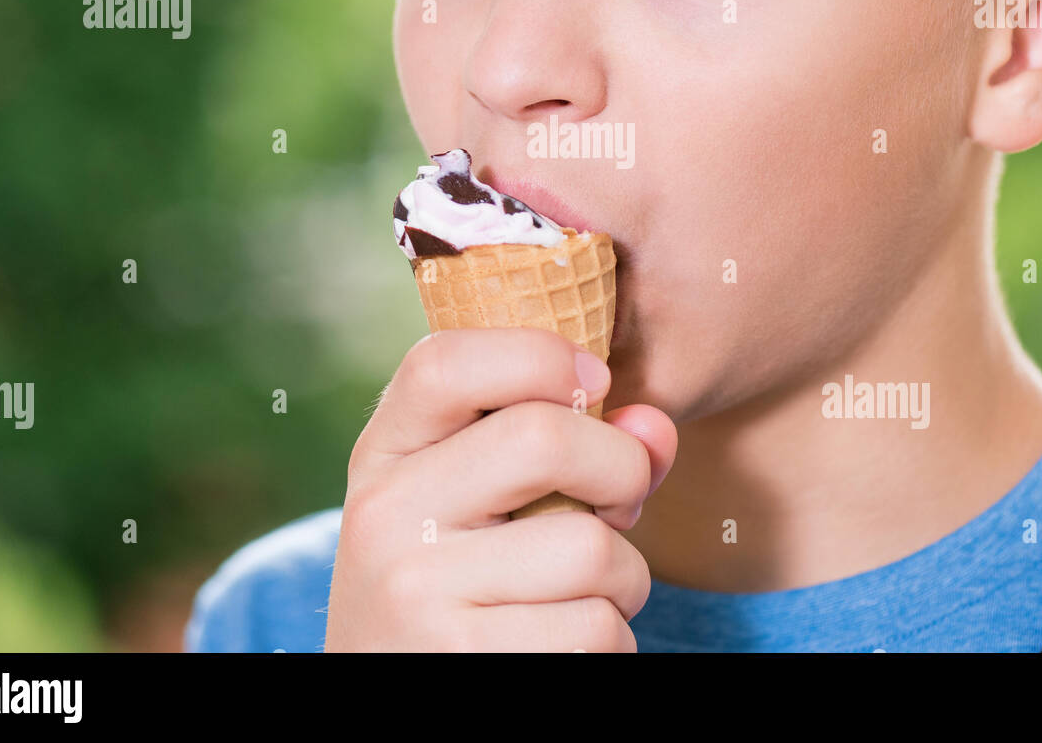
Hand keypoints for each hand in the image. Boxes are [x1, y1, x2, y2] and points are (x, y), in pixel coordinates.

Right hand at [324, 327, 676, 650]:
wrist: (399, 688)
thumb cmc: (467, 578)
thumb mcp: (484, 497)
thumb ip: (572, 440)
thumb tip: (656, 427)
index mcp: (385, 455)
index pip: (442, 363)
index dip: (538, 353)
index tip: (594, 382)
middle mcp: (387, 515)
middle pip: (544, 438)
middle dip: (621, 470)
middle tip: (619, 506)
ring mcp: (417, 591)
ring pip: (591, 549)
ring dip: (623, 576)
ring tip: (581, 592)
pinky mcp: (463, 660)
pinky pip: (597, 628)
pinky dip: (610, 636)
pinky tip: (564, 641)